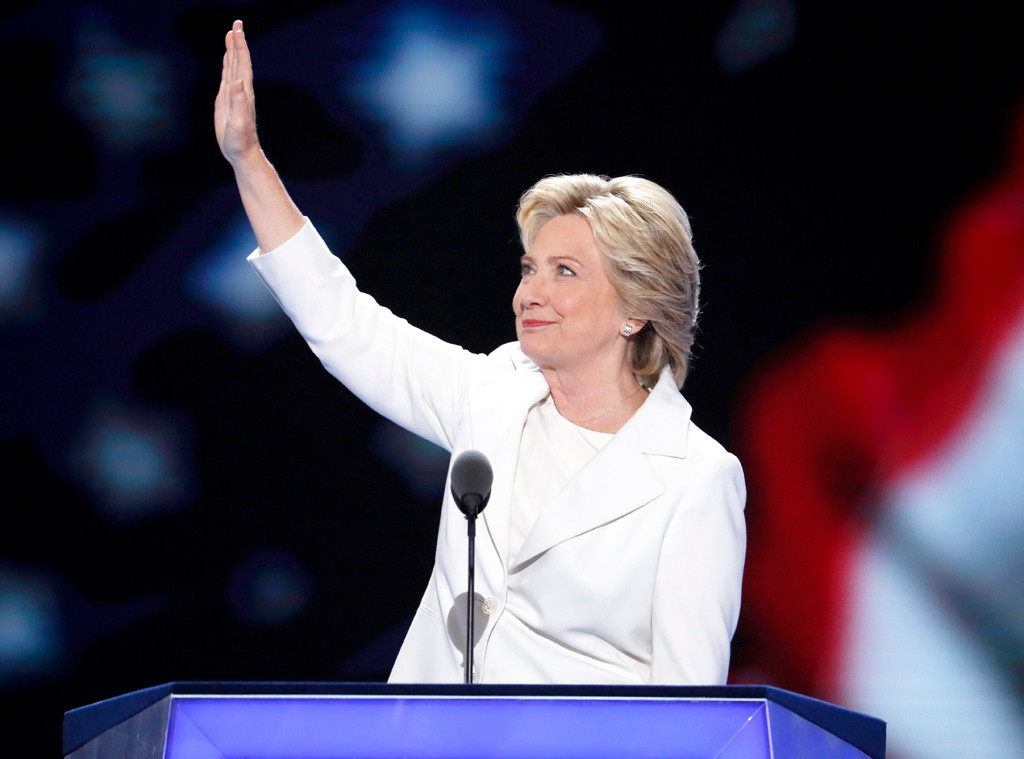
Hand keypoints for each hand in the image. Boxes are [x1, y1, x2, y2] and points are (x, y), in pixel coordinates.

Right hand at [215, 20, 259, 164]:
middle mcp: (240, 90)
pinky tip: (226, 59)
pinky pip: (226, 77)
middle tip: (236, 23)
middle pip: (239, 60)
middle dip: (237, 41)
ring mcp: (234, 94)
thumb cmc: (241, 141)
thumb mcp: (240, 122)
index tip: (237, 29)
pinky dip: (226, 65)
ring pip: (232, 67)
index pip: (242, 64)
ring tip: (231, 34)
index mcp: (244, 92)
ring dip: (232, 50)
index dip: (240, 46)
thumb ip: (239, 102)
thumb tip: (238, 81)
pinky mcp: (227, 101)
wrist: (242, 153)